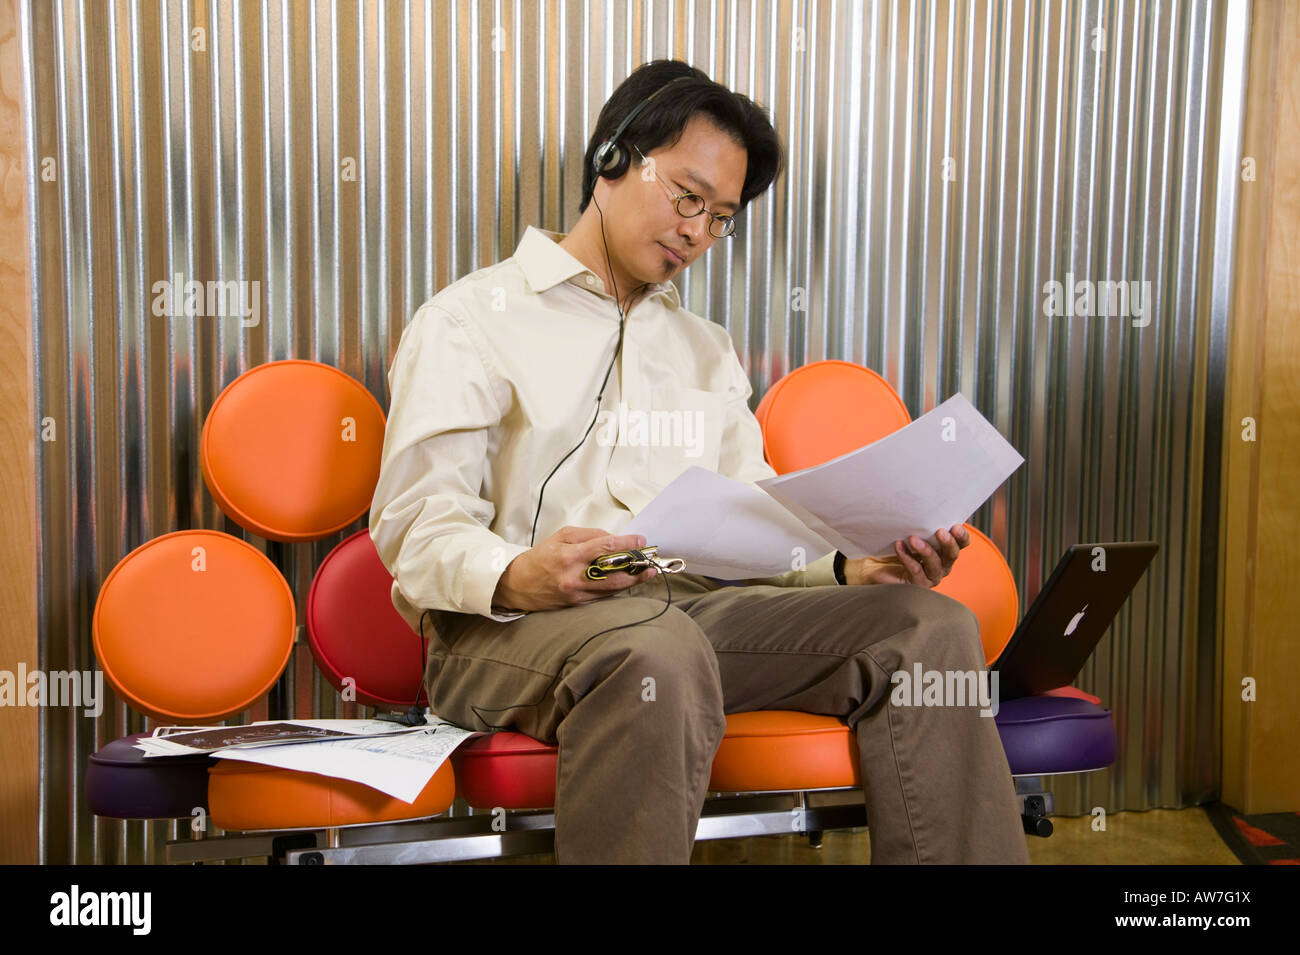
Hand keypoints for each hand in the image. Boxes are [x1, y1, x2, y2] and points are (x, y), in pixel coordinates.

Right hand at [491, 526, 656, 612]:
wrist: (517, 585)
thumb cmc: (540, 558)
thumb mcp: (560, 537)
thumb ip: (588, 535)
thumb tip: (613, 539)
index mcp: (569, 556)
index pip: (604, 548)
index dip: (626, 544)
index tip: (640, 540)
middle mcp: (574, 577)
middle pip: (614, 574)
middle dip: (636, 569)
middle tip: (650, 563)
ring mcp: (577, 594)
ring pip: (612, 589)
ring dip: (632, 581)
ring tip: (646, 573)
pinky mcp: (577, 605)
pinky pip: (603, 597)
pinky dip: (616, 589)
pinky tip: (626, 582)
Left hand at [844, 525, 969, 587]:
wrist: (874, 564)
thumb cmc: (896, 543)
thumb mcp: (911, 530)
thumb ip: (922, 522)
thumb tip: (925, 500)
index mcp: (945, 549)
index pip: (962, 543)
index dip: (961, 536)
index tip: (956, 525)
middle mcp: (942, 564)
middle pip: (952, 555)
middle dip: (948, 543)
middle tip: (941, 532)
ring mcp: (930, 576)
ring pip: (935, 566)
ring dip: (926, 551)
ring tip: (914, 538)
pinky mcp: (915, 584)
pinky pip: (915, 571)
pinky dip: (907, 557)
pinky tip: (899, 546)